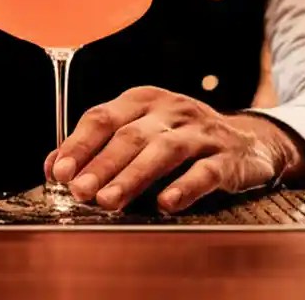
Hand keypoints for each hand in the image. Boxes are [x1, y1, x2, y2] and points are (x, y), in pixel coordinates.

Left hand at [44, 86, 304, 214]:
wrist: (251, 143)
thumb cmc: (183, 140)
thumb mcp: (141, 134)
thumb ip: (98, 149)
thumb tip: (53, 167)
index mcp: (143, 101)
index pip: (103, 117)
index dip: (79, 144)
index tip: (60, 172)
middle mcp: (171, 110)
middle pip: (131, 136)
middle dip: (102, 165)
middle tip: (79, 191)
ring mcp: (202, 131)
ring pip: (164, 151)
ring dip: (133, 177)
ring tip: (109, 201)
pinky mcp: (228, 157)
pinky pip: (205, 171)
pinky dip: (184, 187)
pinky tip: (165, 204)